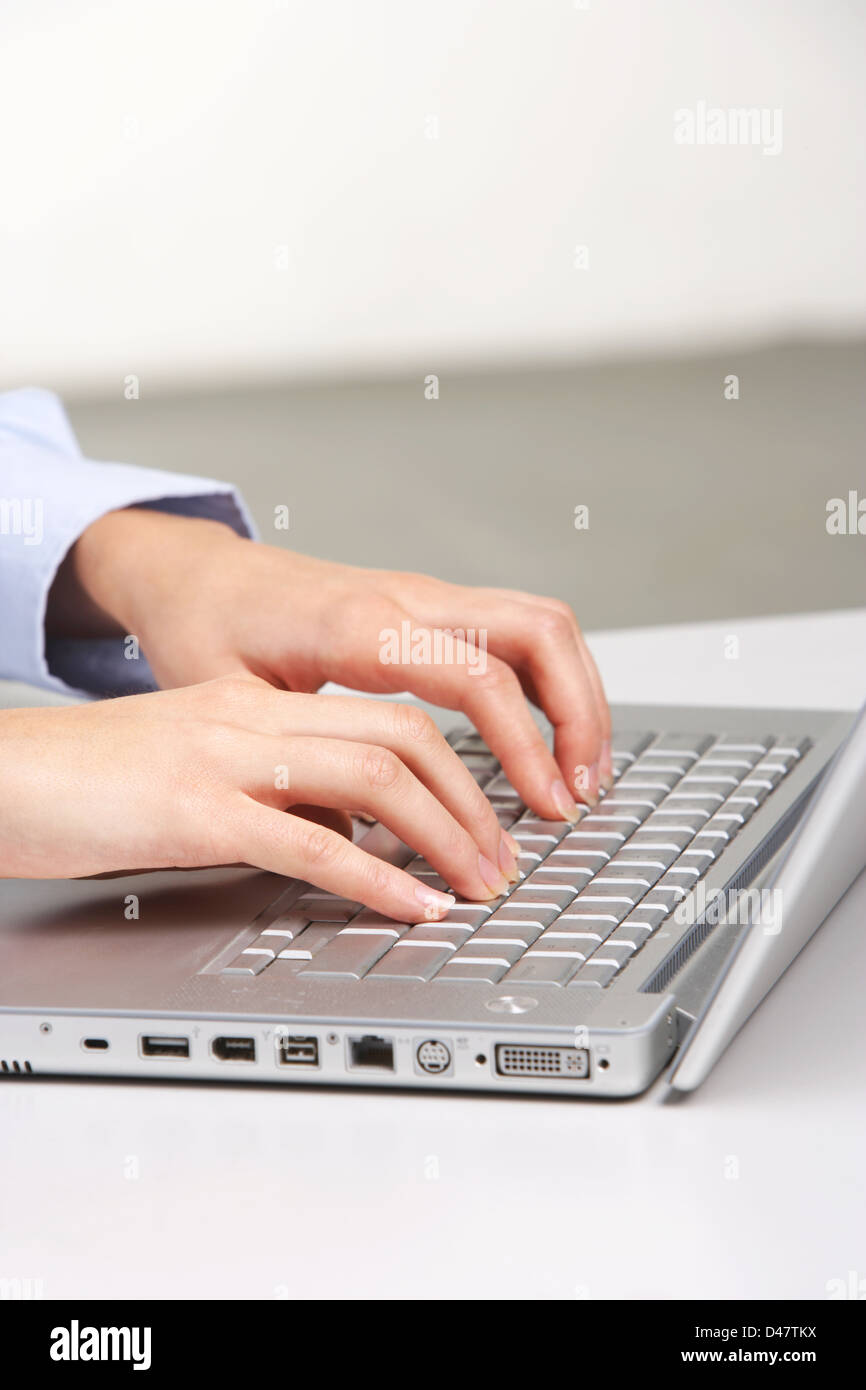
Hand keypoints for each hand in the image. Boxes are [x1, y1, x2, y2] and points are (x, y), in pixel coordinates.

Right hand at [0, 676, 520, 914]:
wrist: (1, 773)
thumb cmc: (87, 782)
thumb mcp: (197, 772)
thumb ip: (273, 792)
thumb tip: (345, 836)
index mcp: (254, 704)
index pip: (386, 716)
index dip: (455, 770)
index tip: (485, 820)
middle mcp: (251, 718)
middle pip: (401, 737)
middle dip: (470, 800)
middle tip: (502, 858)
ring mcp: (225, 759)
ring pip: (372, 778)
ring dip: (443, 836)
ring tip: (477, 885)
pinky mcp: (195, 811)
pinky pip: (309, 842)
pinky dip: (376, 878)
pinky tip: (411, 906)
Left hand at [51, 508, 611, 816]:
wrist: (196, 576)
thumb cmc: (207, 631)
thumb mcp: (230, 706)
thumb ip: (293, 771)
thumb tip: (354, 846)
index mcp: (363, 628)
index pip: (481, 678)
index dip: (527, 746)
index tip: (546, 804)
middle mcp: (407, 599)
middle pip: (539, 632)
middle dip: (581, 713)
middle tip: (582, 790)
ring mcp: (424, 596)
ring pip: (540, 623)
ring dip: (577, 694)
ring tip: (581, 770)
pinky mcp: (429, 606)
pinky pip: (516, 629)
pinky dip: (549, 680)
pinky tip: (547, 734)